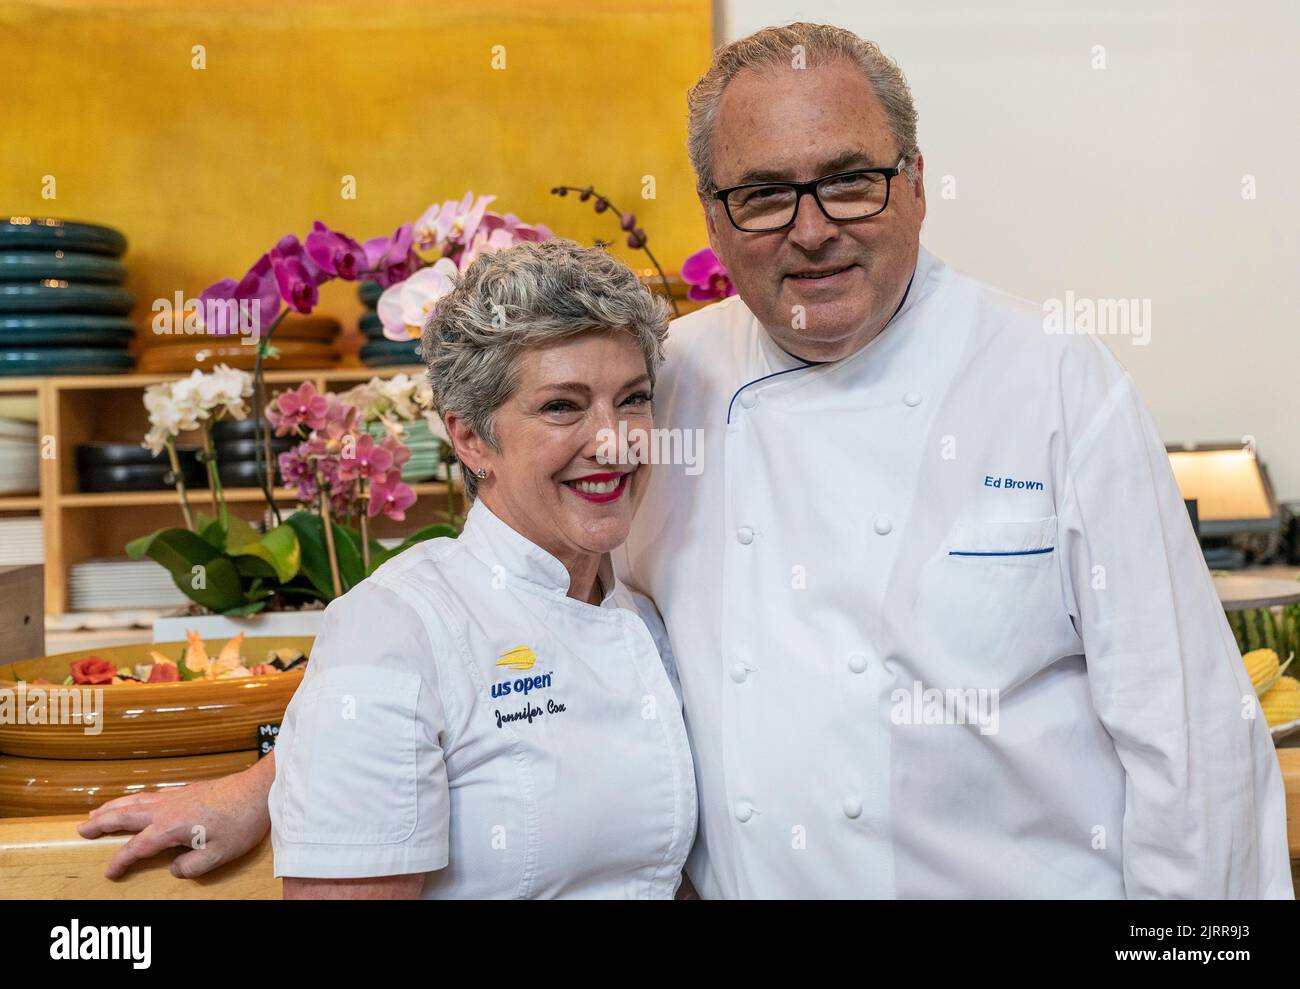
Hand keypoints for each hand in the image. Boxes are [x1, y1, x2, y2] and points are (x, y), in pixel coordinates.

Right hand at [77, 754, 274, 879]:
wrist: (260, 788)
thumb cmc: (242, 821)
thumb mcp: (219, 854)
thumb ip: (192, 866)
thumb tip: (173, 869)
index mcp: (171, 826)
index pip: (137, 847)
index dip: (121, 861)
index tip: (109, 872)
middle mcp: (168, 808)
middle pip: (126, 814)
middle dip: (102, 822)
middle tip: (81, 828)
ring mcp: (176, 796)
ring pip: (136, 800)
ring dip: (113, 806)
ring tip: (95, 812)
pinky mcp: (187, 790)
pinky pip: (150, 794)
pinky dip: (133, 798)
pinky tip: (134, 801)